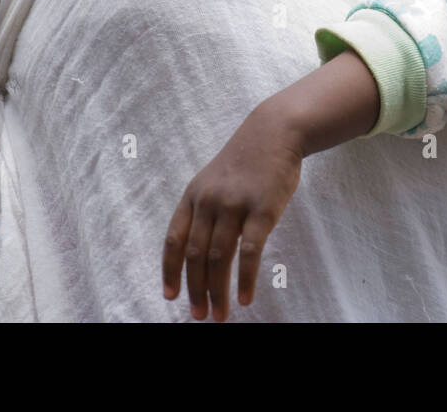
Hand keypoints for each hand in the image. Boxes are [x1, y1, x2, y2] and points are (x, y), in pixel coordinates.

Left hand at [162, 103, 305, 320]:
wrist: (276, 131)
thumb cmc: (246, 160)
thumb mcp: (214, 179)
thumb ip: (204, 209)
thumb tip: (198, 250)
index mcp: (193, 196)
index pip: (174, 239)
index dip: (170, 270)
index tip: (170, 296)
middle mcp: (209, 201)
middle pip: (196, 255)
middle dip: (195, 290)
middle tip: (199, 315)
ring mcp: (235, 205)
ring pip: (219, 258)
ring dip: (217, 291)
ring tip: (220, 314)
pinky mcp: (263, 210)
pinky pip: (250, 252)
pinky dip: (246, 279)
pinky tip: (245, 297)